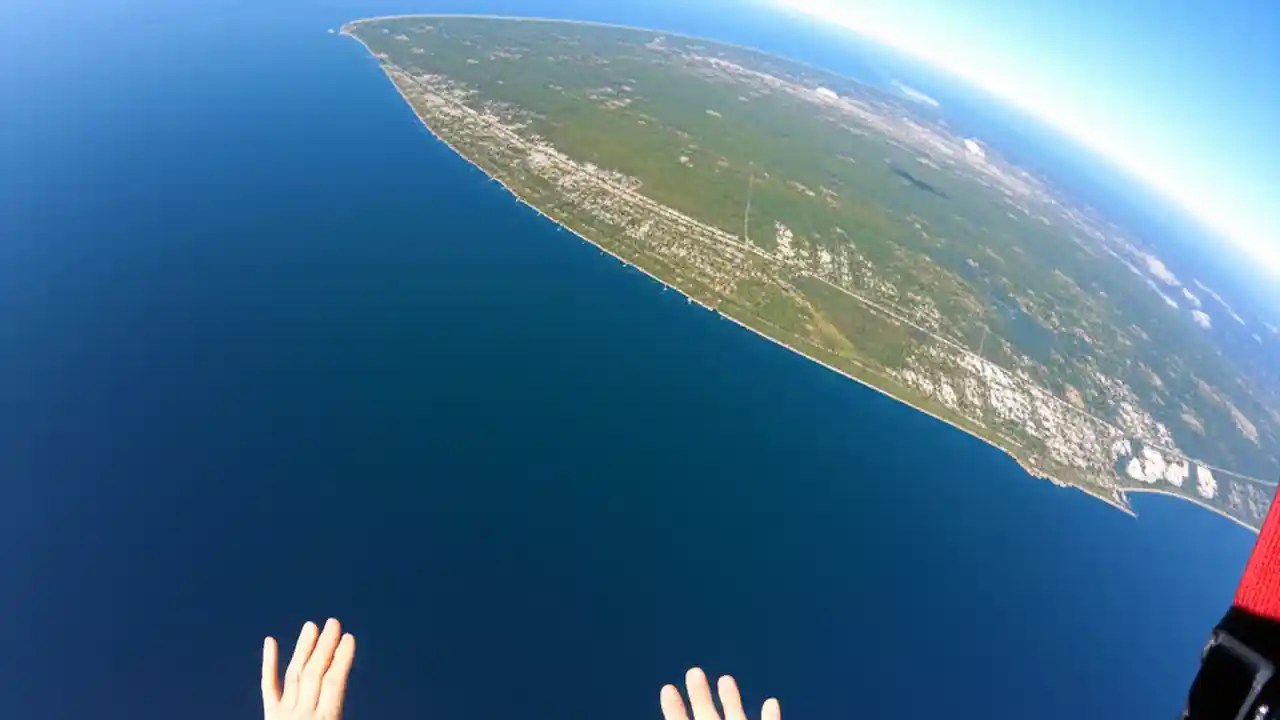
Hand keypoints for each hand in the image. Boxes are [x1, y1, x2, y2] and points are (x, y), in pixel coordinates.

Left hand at [262, 618, 356, 719]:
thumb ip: (339, 712)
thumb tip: (347, 687)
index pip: (334, 683)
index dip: (341, 658)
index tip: (348, 637)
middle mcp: (302, 714)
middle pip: (313, 673)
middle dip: (324, 646)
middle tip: (333, 622)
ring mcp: (283, 713)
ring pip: (294, 674)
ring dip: (303, 648)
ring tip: (311, 626)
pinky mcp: (270, 714)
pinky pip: (268, 686)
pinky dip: (269, 663)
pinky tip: (270, 641)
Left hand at [661, 668, 779, 719]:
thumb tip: (672, 706)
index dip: (674, 708)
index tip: (667, 688)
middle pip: (707, 715)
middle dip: (700, 693)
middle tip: (693, 671)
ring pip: (736, 718)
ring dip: (732, 699)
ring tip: (726, 678)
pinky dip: (771, 716)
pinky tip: (772, 702)